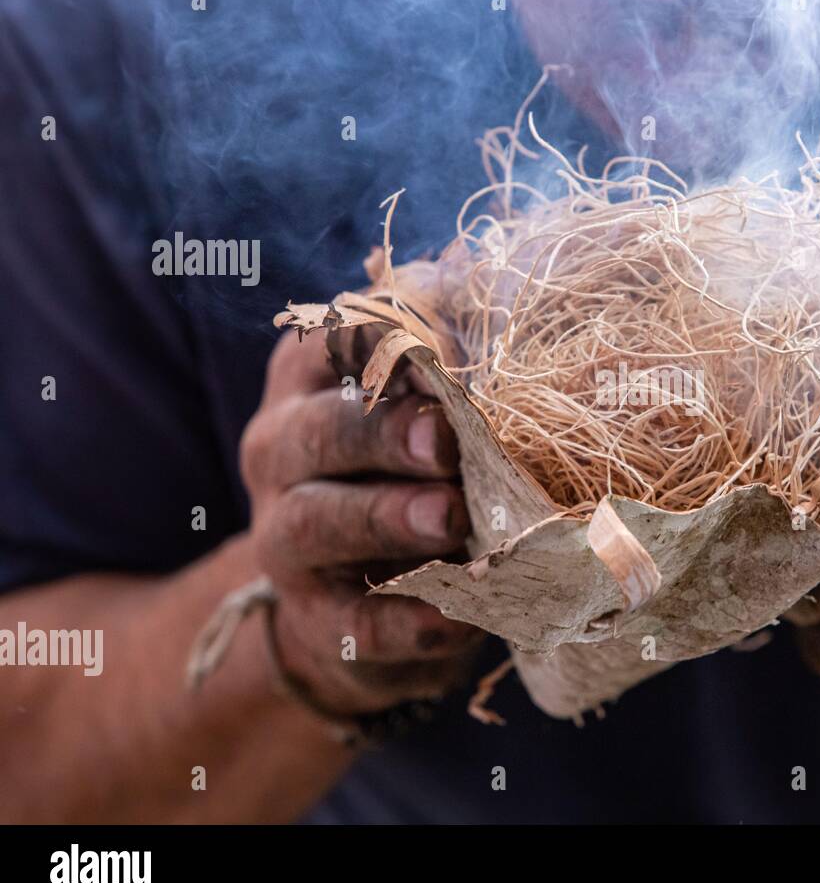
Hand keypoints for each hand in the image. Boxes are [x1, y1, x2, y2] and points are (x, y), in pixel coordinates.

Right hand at [240, 329, 483, 714]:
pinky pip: (357, 620)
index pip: (333, 345)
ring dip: (388, 518)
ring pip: (322, 522)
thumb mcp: (414, 398)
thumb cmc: (405, 468)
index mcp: (308, 383)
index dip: (386, 344)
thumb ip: (441, 340)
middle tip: (446, 439)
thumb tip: (473, 262)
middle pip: (321, 433)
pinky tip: (457, 615)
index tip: (442, 350)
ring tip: (450, 518)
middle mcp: (282, 452)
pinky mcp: (320, 618)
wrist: (357, 598)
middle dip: (383, 433)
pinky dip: (408, 619)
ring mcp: (289, 540)